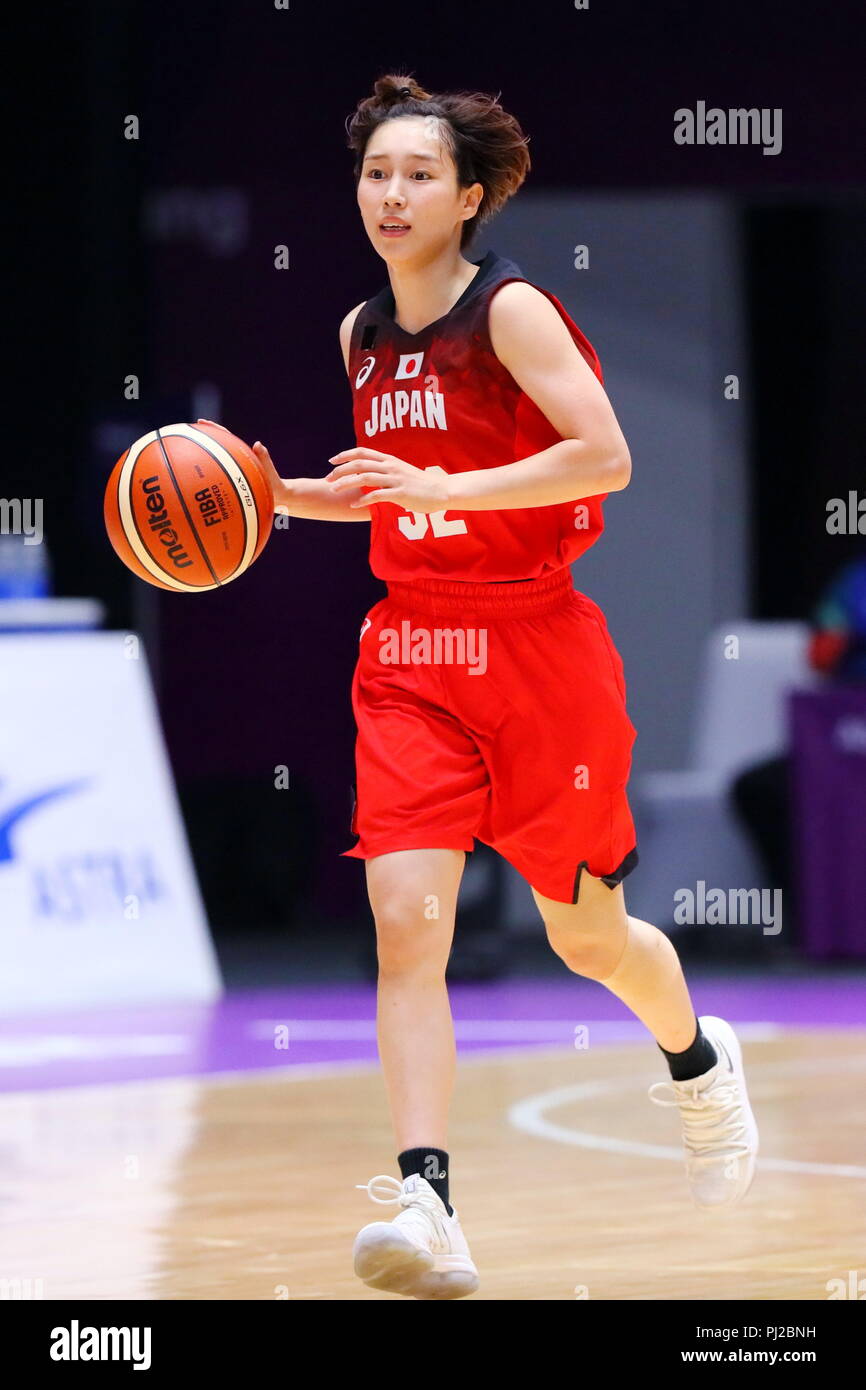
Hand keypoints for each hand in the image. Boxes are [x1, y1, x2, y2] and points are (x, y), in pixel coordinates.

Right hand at [195, 419, 287, 512]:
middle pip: (217, 446)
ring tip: (188, 453)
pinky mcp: (234, 481)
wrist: (278, 497)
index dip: (214, 429)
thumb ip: (265, 458)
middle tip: (188, 433)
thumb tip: (258, 444)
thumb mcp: (269, 471)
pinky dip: (209, 476)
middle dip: (204, 439)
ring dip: (204, 456)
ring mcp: (235, 470)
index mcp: (243, 453)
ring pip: (216, 461)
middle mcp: (237, 460)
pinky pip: (219, 477)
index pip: (226, 437)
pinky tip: (199, 481)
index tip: (201, 422)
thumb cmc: (274, 484)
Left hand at [327, 448, 449, 511]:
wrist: (442, 490)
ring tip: (334, 490)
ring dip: (346, 483)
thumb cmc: (422, 484)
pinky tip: (354, 505)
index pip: (362, 452)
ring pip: (364, 477)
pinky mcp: (400, 493)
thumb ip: (387, 472)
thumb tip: (373, 476)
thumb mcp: (402, 472)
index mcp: (389, 460)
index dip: (345, 455)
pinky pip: (377, 495)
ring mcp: (395, 479)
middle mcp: (390, 466)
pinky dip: (363, 500)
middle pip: (359, 463)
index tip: (332, 461)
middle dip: (340, 470)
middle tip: (327, 479)